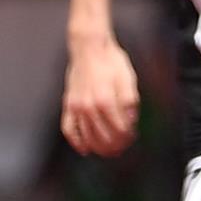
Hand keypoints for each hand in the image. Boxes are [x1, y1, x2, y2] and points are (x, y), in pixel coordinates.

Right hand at [61, 33, 140, 156]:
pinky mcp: (68, 104)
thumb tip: (131, 122)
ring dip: (99, 147)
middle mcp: (89, 106)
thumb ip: (130, 103)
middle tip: (123, 148)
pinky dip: (75, 141)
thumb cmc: (111, 62)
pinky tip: (84, 149)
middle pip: (103, 136)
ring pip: (86, 136)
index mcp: (106, 100)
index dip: (127, 137)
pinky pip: (68, 128)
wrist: (89, 49)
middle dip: (115, 145)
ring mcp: (76, 106)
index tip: (132, 137)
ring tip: (109, 151)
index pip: (118, 129)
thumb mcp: (128, 79)